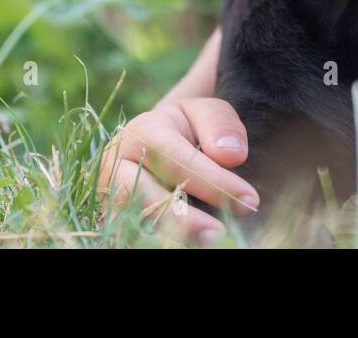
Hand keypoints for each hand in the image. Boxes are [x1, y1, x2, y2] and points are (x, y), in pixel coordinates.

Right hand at [98, 97, 258, 242]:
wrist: (157, 143)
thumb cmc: (188, 129)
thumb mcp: (207, 113)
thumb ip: (220, 125)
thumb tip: (232, 155)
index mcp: (142, 132)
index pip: (177, 160)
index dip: (213, 182)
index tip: (248, 200)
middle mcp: (116, 165)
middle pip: (140, 194)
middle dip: (180, 217)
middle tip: (218, 233)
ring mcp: (109, 195)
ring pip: (132, 220)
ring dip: (169, 234)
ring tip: (207, 241)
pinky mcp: (113, 217)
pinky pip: (130, 233)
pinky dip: (158, 239)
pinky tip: (189, 243)